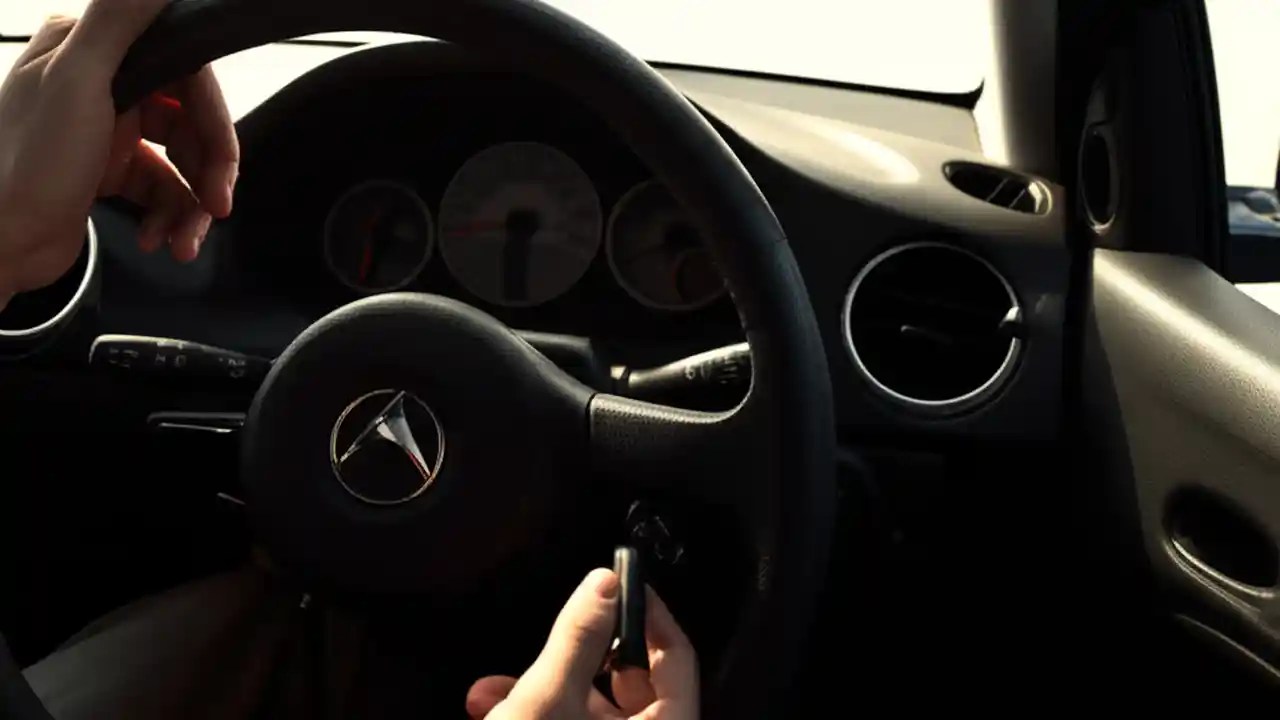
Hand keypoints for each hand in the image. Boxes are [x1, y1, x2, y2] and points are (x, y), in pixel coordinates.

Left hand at [0, 0, 238, 308]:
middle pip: (188, 124)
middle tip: (216, 206)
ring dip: (190, 207)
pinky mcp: (107, 171)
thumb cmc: (25, 168)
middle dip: (208, 172)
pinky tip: (154, 239)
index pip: (183, 75)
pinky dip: (165, 219)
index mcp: (91, 54)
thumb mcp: (75, 81)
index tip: (223, 159)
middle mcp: (100, 86)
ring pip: (180, 164)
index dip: (212, 119)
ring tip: (184, 242)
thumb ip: (118, 22)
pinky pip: (160, 192)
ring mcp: (106, 130)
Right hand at [466, 569, 698, 719]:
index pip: (678, 655)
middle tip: (558, 630)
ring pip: (589, 707)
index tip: (622, 581)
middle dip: (578, 654)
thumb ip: (579, 637)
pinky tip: (491, 708)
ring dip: (543, 687)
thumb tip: (605, 581)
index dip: (651, 613)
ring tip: (495, 689)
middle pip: (629, 679)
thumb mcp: (549, 698)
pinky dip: (538, 713)